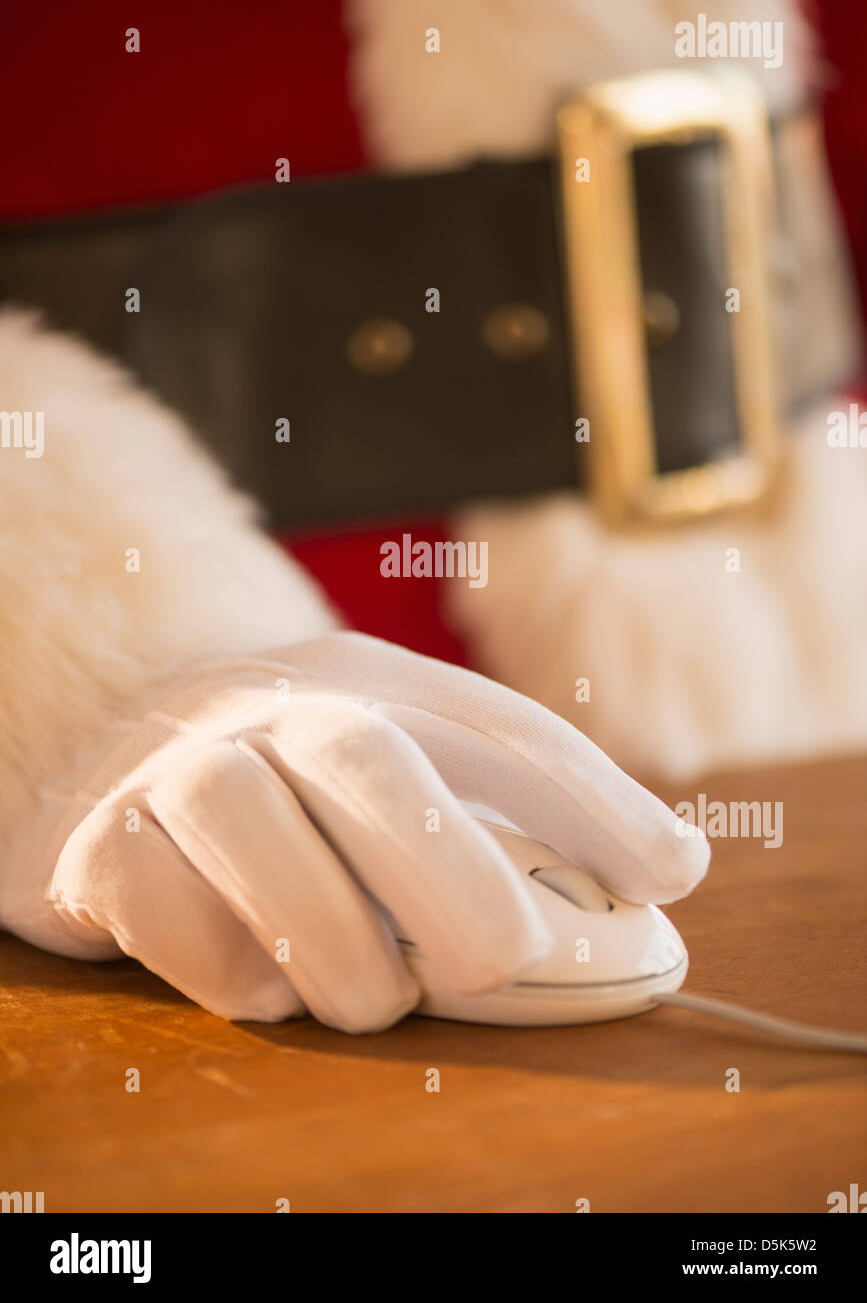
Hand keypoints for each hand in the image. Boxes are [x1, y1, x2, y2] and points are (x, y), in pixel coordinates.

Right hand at [1, 633, 708, 1031]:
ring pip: (265, 845)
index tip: (672, 875)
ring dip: (339, 953)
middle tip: (501, 962)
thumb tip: (666, 875)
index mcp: (367, 679)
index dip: (594, 801)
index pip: (496, 729)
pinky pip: (181, 924)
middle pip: (374, 766)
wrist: (108, 751)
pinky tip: (265, 980)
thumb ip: (503, 818)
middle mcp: (271, 705)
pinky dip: (242, 974)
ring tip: (367, 992)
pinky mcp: (98, 845)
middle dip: (455, 882)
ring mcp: (177, 767)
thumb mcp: (390, 766)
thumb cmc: (290, 785)